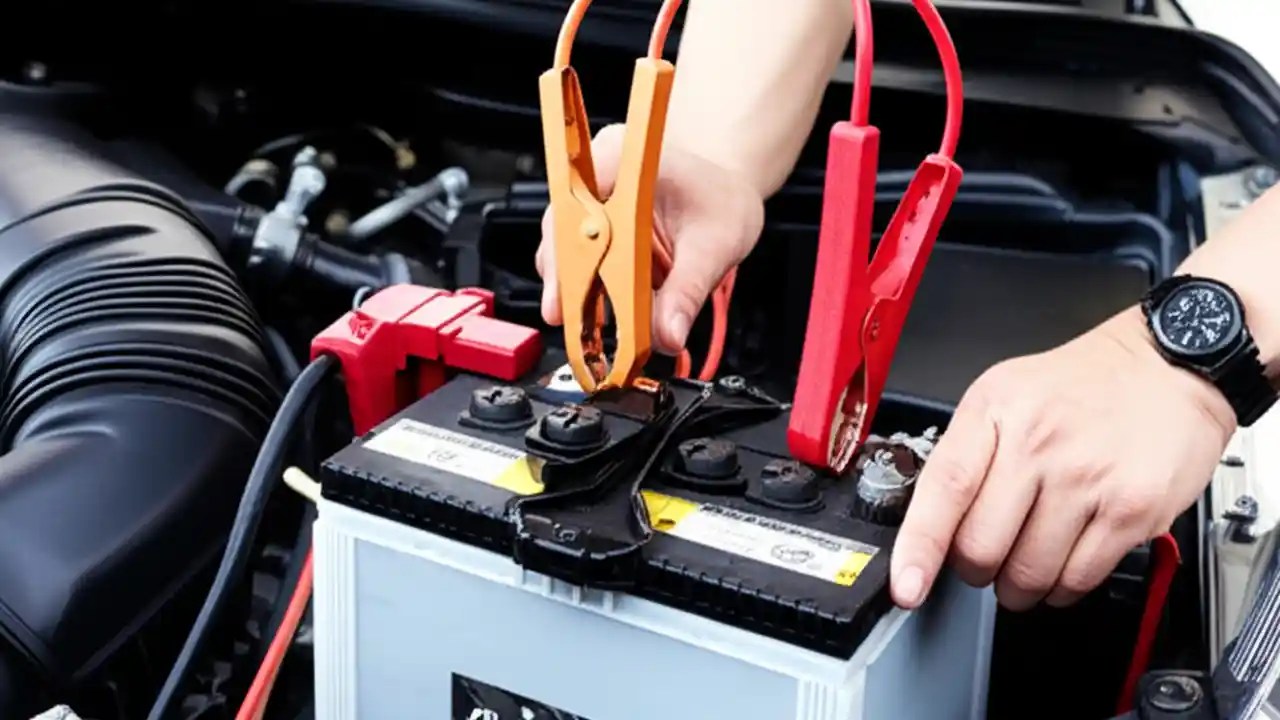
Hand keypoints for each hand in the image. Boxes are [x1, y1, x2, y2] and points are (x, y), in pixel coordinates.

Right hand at [536, 123, 763, 352]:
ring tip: (590, 331)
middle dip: (568, 284)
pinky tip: (604, 318)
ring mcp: (590, 207)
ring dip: (576, 293)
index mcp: (621, 159)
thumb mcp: (716, 244)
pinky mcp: (592, 233)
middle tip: (571, 325)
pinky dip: (589, 294)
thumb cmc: (721, 198)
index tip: (564, 299)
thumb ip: (688, 290)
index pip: (578, 206)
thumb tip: (667, 334)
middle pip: (561, 234)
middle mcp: (595, 177)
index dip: (568, 255)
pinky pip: (579, 266)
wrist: (724, 189)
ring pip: (565, 254)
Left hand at [890, 308, 1235, 610]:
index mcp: (993, 411)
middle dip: (974, 570)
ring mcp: (1085, 478)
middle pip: (981, 545)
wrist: (1168, 367)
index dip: (919, 546)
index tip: (907, 585)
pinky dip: (1062, 589)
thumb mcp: (1005, 393)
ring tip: (1026, 565)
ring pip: (1029, 572)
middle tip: (984, 561)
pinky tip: (1063, 567)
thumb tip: (930, 520)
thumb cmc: (1082, 386)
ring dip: (1019, 587)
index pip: (943, 488)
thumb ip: (968, 451)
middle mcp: (1036, 442)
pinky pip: (1079, 578)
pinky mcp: (1131, 509)